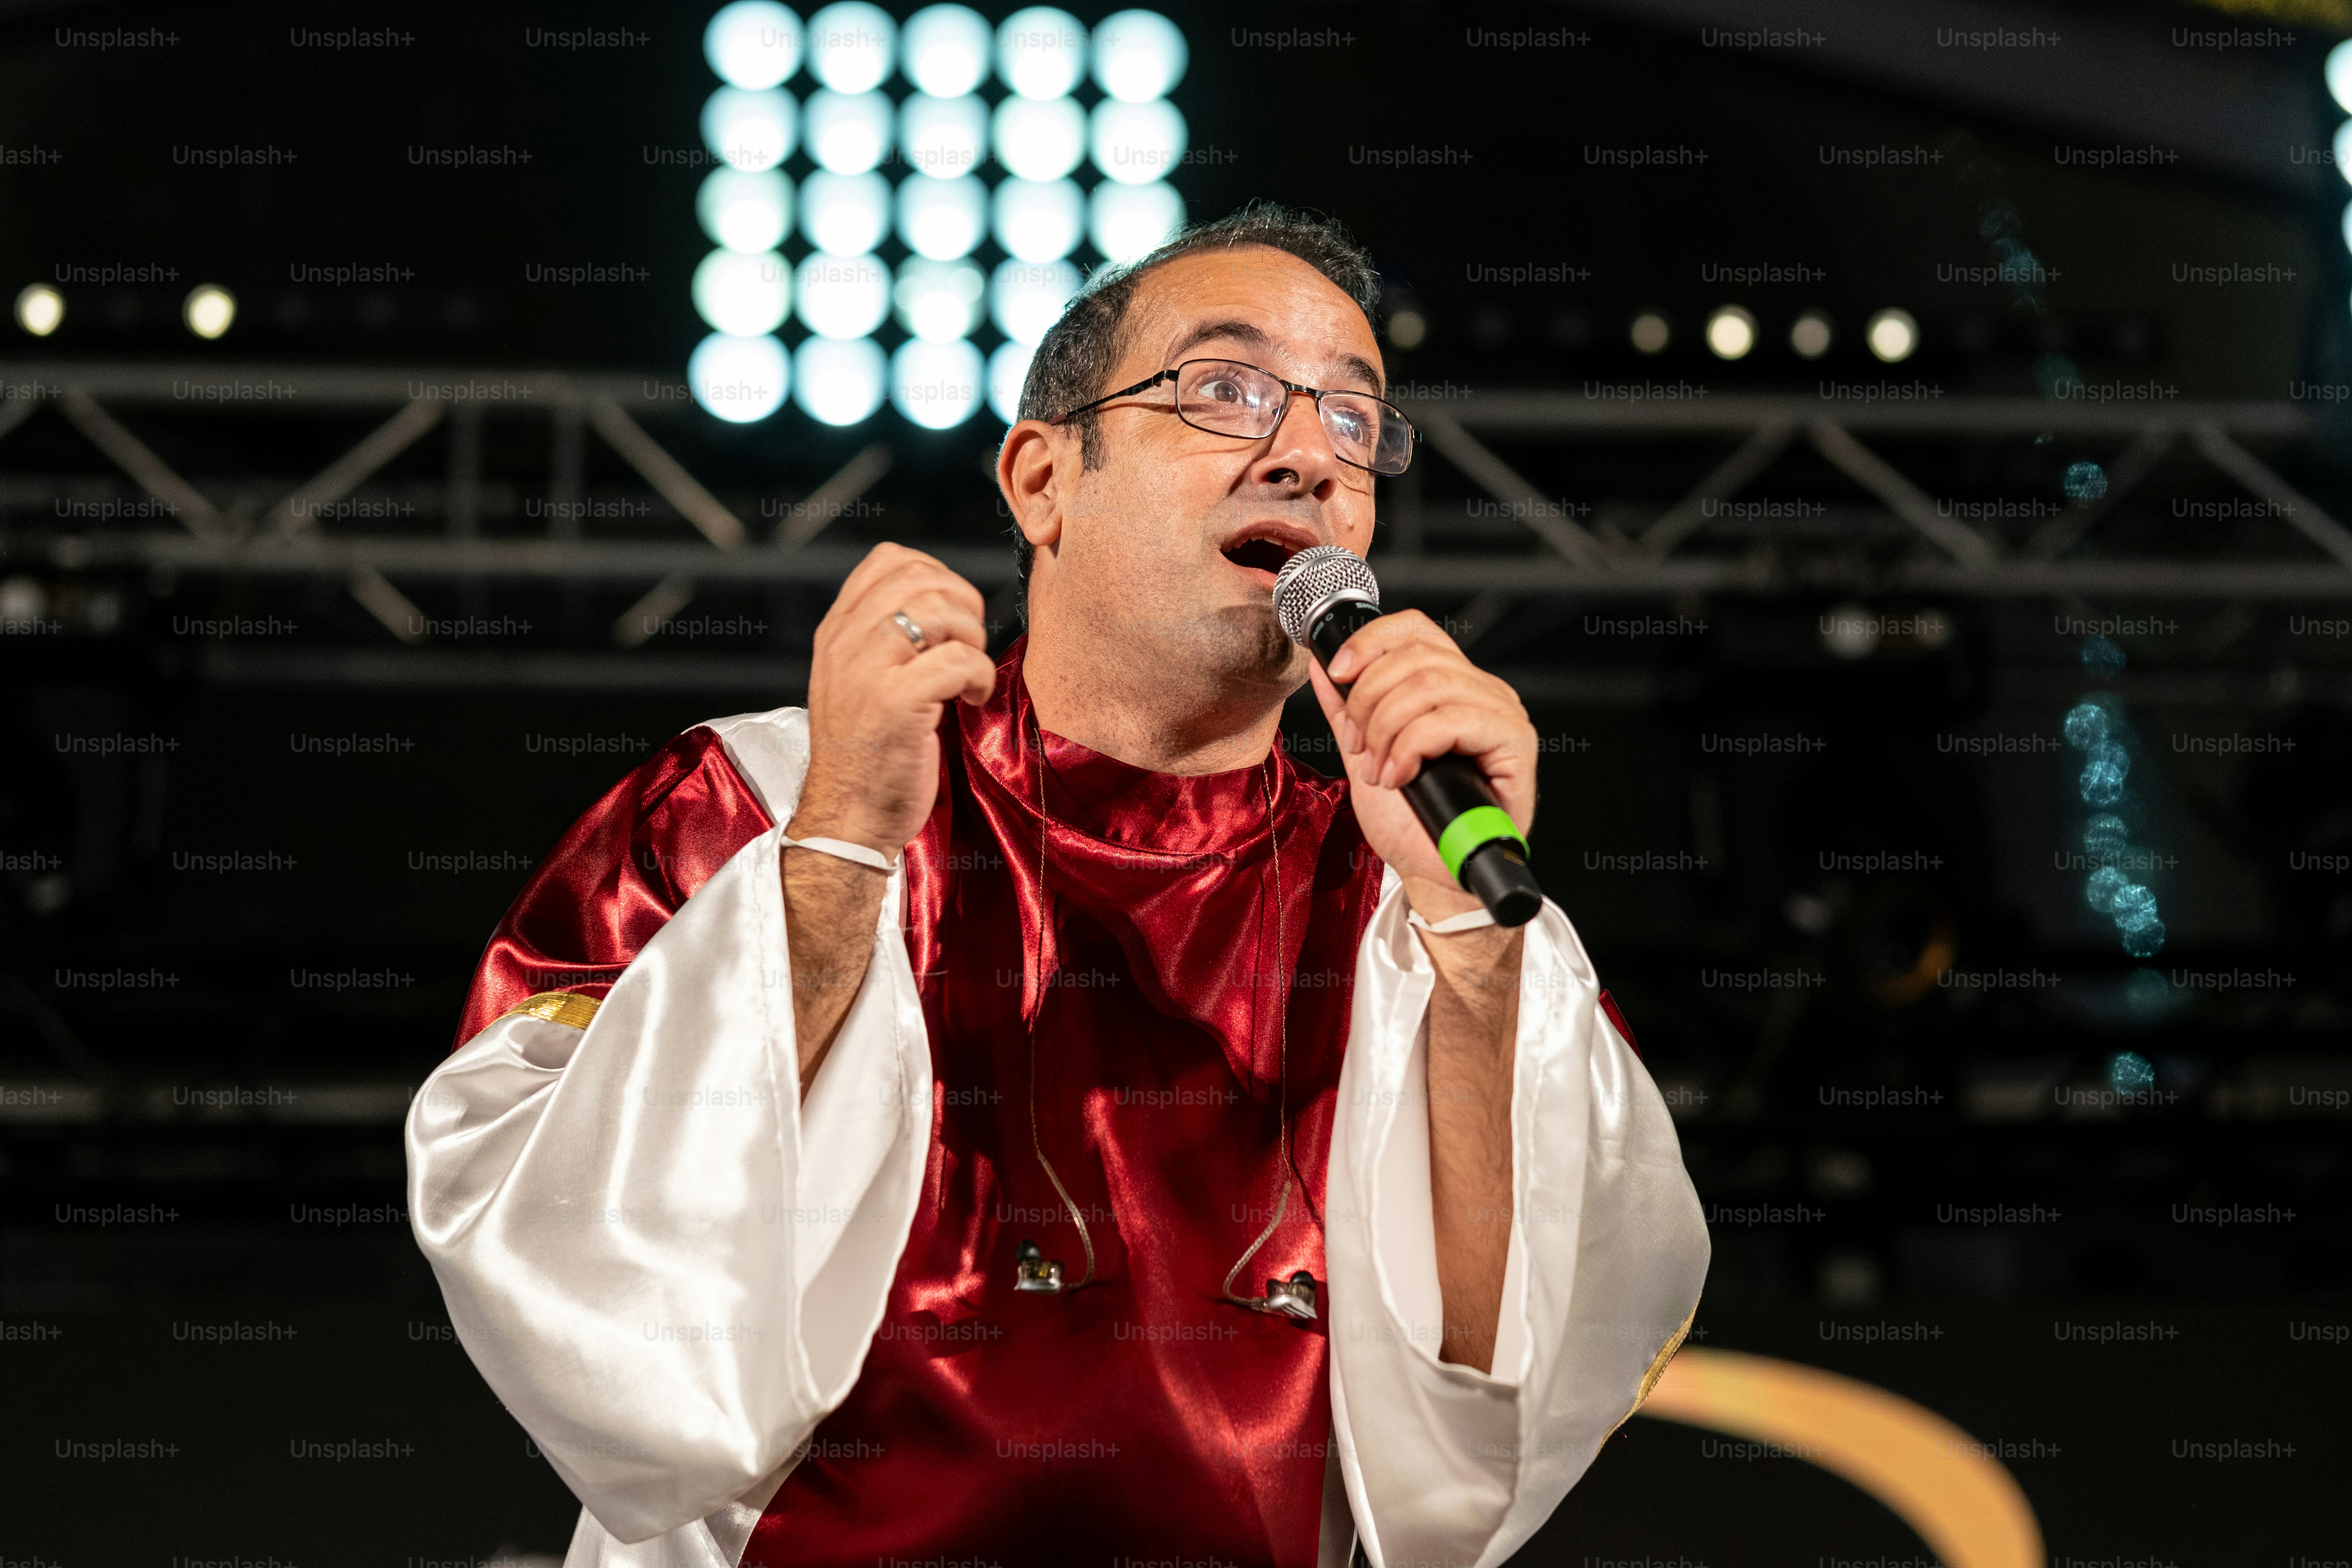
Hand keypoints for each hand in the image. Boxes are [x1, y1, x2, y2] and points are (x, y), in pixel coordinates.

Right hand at [793, 543, 996, 855]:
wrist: (846, 820)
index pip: (889, 559)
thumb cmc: (866, 756)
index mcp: (837, 631)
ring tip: (967, 674)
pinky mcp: (896, 703)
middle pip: (922, 577)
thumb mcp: (857, 682)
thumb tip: (939, 601)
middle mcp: (846, 642)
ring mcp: (867, 671)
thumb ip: (881, 637)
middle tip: (967, 646)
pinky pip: (958, 660)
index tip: (951, 616)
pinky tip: (970, 700)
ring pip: (942, 611)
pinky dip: (979, 677)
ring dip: (973, 639)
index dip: (936, 575)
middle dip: (963, 604)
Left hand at [1305, 610, 1537, 917]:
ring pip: (1430, 686)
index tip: (1338, 673)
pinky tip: (1400, 776)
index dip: (1370, 642)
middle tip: (1358, 746)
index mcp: (1452, 685)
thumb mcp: (1364, 755)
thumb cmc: (1411, 823)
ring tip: (1379, 769)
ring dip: (1387, 730)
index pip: (1415, 629)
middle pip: (1416, 657)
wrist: (1435, 874)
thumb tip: (1322, 667)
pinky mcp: (1514, 742)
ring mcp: (1502, 714)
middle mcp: (1482, 691)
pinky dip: (1412, 747)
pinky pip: (1451, 720)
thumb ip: (1347, 710)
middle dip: (1370, 702)